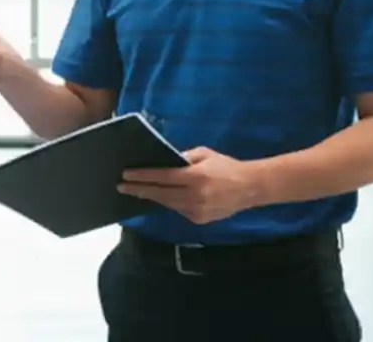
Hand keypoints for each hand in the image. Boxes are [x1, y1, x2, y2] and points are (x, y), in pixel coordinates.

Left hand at [117, 147, 263, 224]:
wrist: (250, 188)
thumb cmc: (226, 166)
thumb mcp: (204, 154)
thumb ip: (184, 158)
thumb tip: (164, 161)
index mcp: (195, 177)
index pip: (162, 177)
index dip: (142, 176)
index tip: (126, 175)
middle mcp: (194, 196)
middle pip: (160, 194)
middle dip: (140, 190)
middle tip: (122, 187)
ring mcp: (196, 211)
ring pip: (167, 204)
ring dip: (153, 197)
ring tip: (138, 191)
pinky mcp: (199, 220)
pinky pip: (179, 210)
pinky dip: (171, 203)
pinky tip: (163, 197)